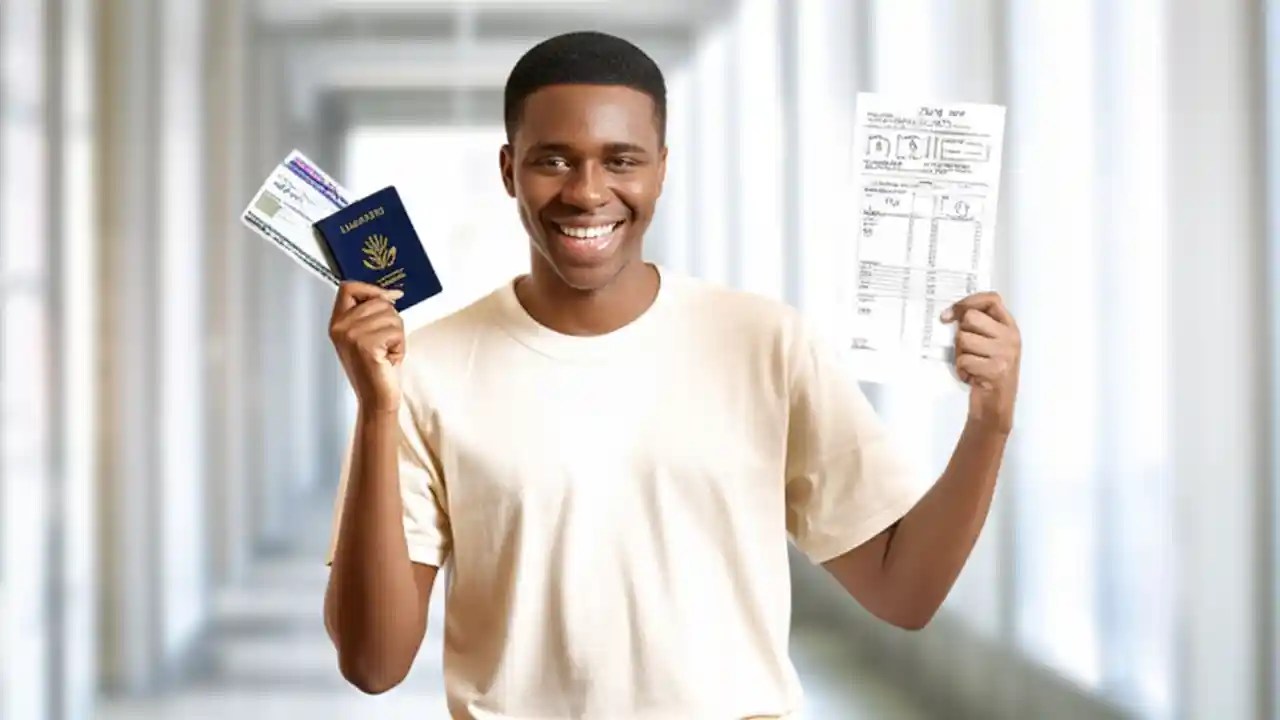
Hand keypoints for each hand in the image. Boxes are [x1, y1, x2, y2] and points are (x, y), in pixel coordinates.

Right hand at [328, 281, 405, 414]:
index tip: (391, 297)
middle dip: (391, 321)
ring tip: (386, 353)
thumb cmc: (375, 369)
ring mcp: (352, 335)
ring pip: (391, 316)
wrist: (376, 398)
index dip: (372, 289)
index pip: (349, 288)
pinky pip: (396, 331)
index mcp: (337, 323)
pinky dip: (400, 346)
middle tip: (385, 344)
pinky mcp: (367, 344)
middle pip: (378, 301)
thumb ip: (371, 313)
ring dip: (397, 335)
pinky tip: (389, 359)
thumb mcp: (366, 335)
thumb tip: (392, 294)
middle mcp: (340, 327)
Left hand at [941, 292, 1020, 434]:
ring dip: (960, 355)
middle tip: (968, 351)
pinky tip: (972, 377)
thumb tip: (949, 315)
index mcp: (1009, 327)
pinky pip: (964, 360)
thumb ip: (978, 327)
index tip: (949, 315)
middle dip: (961, 335)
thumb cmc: (987, 374)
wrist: (995, 407)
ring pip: (963, 339)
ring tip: (972, 366)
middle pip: (971, 318)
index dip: (967, 302)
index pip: (991, 299)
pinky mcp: (996, 369)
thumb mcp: (990, 345)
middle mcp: (1011, 337)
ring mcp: (1005, 353)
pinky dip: (961, 370)